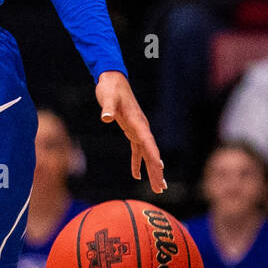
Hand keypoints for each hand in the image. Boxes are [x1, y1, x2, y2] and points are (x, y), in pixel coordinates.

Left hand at [95, 71, 166, 192]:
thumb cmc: (109, 88)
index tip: (160, 168)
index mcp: (137, 121)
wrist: (112, 79)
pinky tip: (137, 175)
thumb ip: (107, 108)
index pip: (147, 141)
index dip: (153, 155)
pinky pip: (137, 150)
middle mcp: (141, 127)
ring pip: (147, 153)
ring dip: (152, 170)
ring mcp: (138, 129)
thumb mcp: (107, 97)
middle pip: (151, 152)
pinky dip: (137, 163)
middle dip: (156, 170)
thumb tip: (106, 117)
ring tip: (158, 187)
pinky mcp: (131, 130)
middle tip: (161, 188)